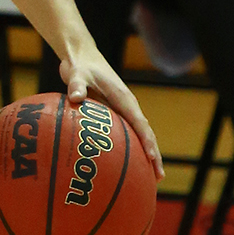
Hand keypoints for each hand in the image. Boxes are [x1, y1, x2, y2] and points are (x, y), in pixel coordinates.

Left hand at [56, 43, 164, 179]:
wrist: (82, 56)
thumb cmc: (80, 65)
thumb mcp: (77, 73)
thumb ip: (76, 85)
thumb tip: (75, 98)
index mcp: (123, 98)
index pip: (139, 123)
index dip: (146, 141)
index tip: (151, 158)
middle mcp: (127, 106)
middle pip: (145, 134)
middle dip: (153, 155)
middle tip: (158, 177)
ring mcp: (122, 110)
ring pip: (139, 135)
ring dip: (146, 155)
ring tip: (151, 178)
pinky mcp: (114, 113)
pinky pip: (126, 134)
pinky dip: (130, 149)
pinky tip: (126, 165)